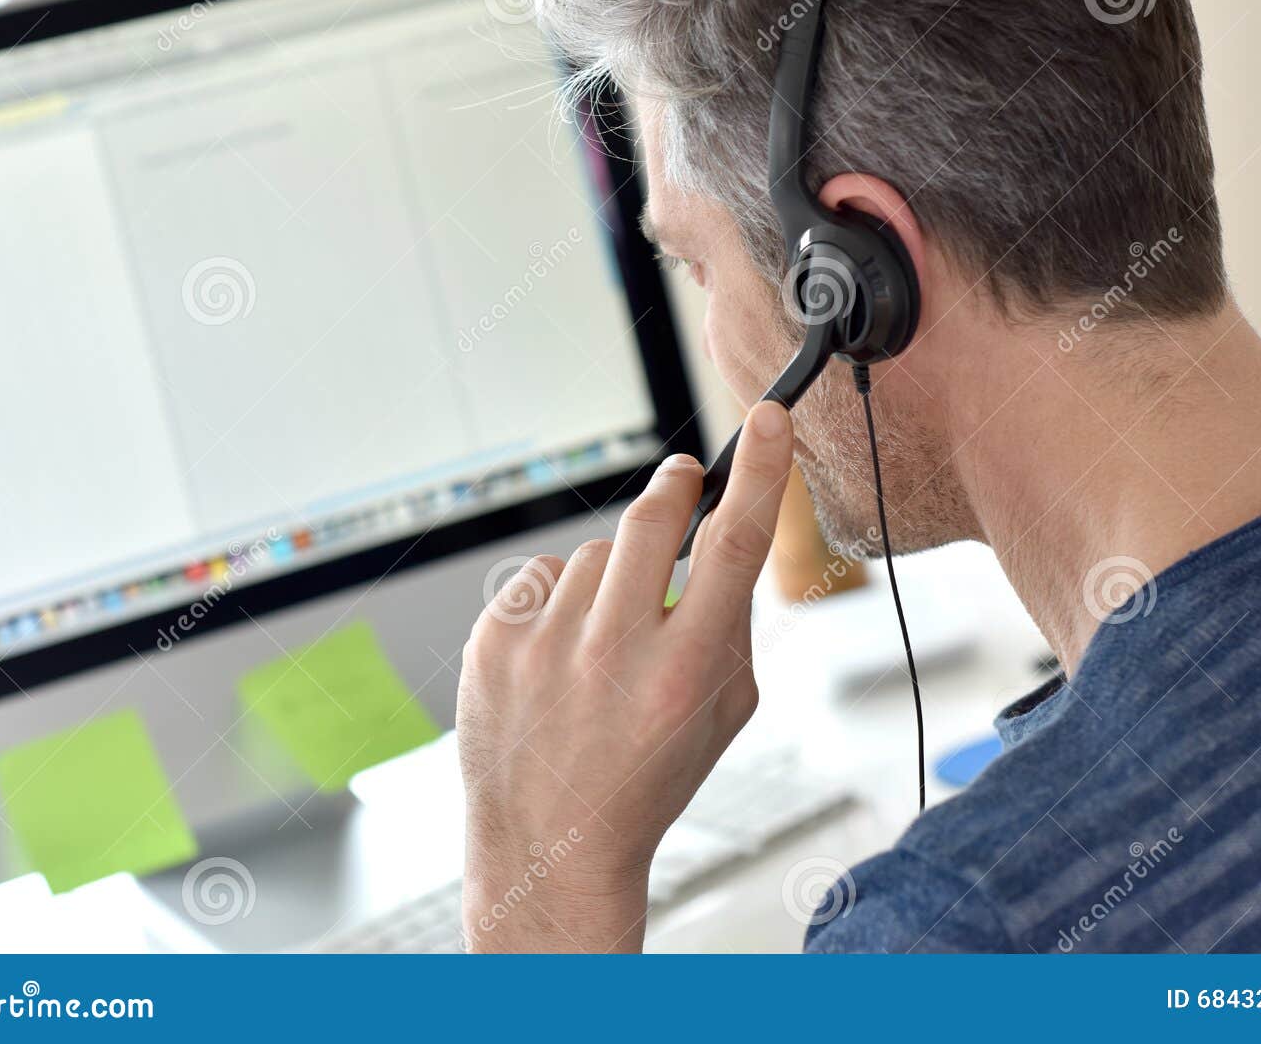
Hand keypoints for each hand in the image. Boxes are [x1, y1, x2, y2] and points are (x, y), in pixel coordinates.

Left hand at [456, 400, 794, 951]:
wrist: (551, 840)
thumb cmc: (646, 777)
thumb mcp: (722, 713)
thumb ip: (730, 624)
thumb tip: (723, 537)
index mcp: (686, 670)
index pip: (735, 545)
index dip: (760, 472)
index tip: (767, 420)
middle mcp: (615, 650)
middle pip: (653, 518)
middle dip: (674, 486)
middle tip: (682, 479)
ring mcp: (546, 642)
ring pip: (594, 552)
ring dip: (611, 575)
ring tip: (604, 640)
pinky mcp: (493, 641)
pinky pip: (540, 577)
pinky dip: (558, 602)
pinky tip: (560, 654)